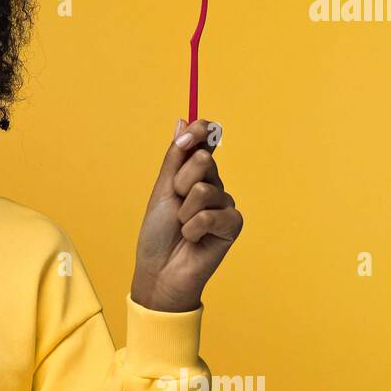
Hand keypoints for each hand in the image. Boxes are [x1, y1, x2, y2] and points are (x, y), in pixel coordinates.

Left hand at [130, 118, 242, 312]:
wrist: (160, 270)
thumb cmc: (157, 233)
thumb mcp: (162, 190)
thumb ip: (176, 157)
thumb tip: (183, 120)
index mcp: (195, 174)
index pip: (206, 141)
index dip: (200, 132)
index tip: (190, 133)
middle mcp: (213, 186)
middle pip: (204, 161)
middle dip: (180, 182)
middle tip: (174, 202)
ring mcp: (225, 205)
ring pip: (204, 189)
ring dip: (183, 210)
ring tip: (181, 227)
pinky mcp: (233, 226)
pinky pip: (211, 214)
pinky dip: (193, 228)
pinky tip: (192, 240)